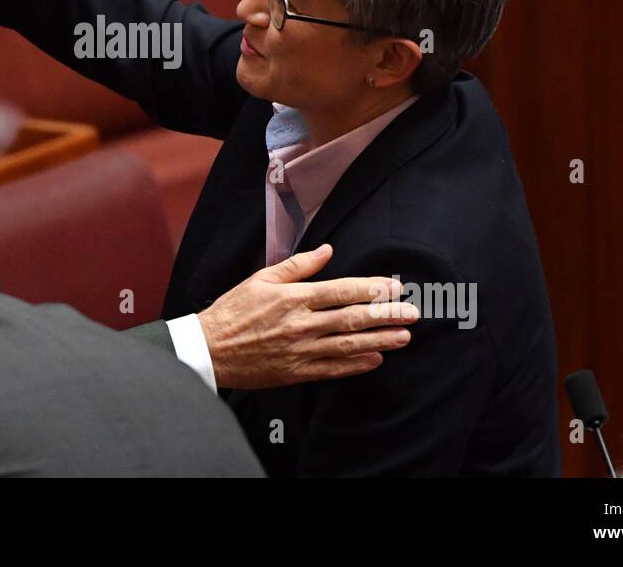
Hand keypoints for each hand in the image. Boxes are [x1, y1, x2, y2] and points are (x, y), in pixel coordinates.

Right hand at [197, 244, 417, 388]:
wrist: (211, 349)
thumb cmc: (233, 311)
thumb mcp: (262, 279)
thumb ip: (298, 266)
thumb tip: (327, 250)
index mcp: (293, 298)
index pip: (341, 291)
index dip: (371, 289)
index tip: (393, 287)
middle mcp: (301, 324)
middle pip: (352, 318)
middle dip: (386, 315)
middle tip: (412, 313)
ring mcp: (301, 350)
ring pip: (348, 344)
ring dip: (380, 340)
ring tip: (404, 337)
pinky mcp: (297, 371)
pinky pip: (334, 368)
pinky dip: (357, 364)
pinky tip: (375, 359)